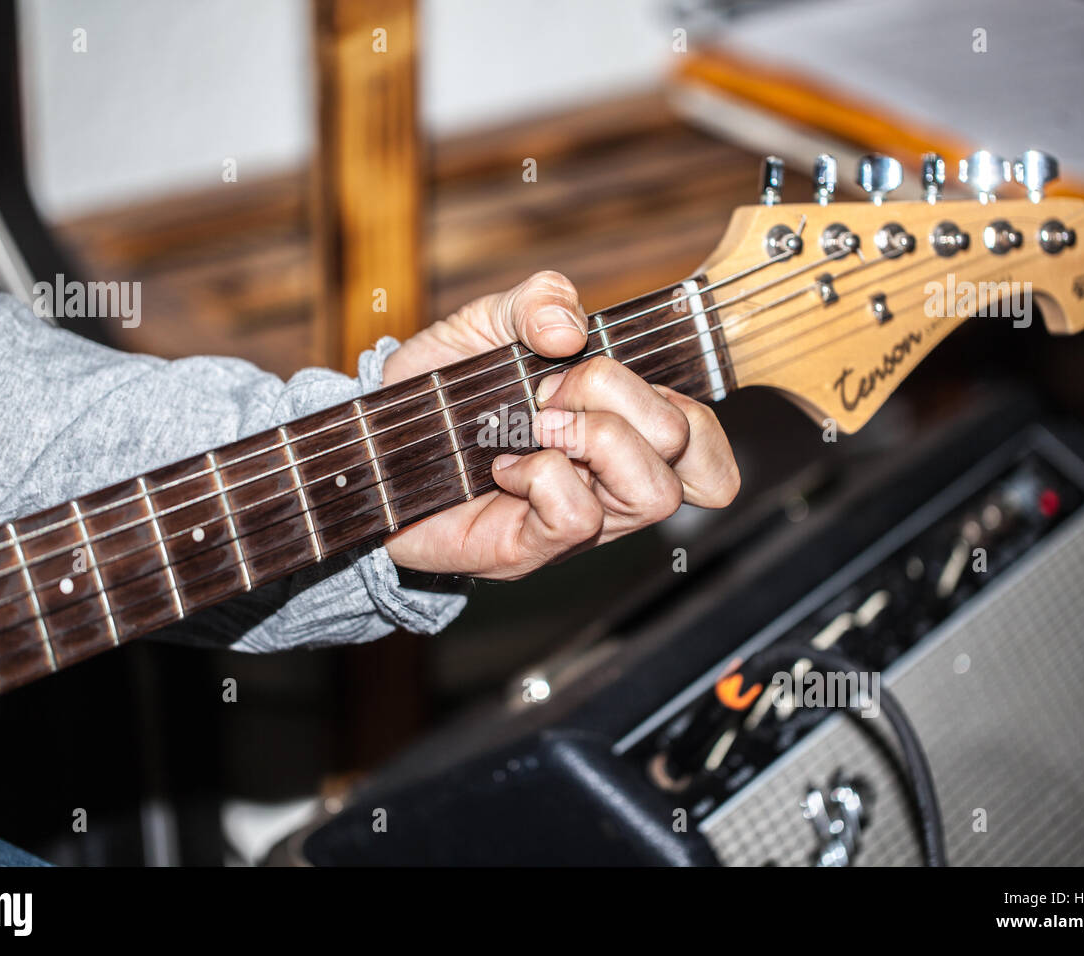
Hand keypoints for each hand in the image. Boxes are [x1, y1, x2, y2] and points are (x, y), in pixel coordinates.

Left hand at [381, 271, 739, 579]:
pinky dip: (541, 476)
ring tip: (534, 426)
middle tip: (547, 393)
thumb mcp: (489, 322)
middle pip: (684, 445)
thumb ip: (537, 301)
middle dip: (617, 393)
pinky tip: (502, 467)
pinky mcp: (533, 550)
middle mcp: (613, 484)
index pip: (707, 440)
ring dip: (593, 438)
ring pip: (653, 492)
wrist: (376, 443)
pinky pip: (578, 517)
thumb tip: (569, 329)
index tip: (596, 371)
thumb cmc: (443, 391)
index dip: (680, 399)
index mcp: (623, 432)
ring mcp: (581, 523)